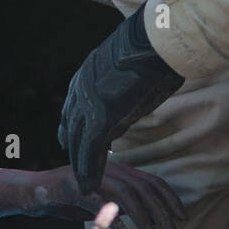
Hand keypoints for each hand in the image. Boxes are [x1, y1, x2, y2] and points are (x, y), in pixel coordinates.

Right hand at [31, 163, 186, 228]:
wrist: (35, 192)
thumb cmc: (72, 199)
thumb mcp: (103, 203)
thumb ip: (124, 206)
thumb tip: (151, 218)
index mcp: (119, 171)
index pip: (153, 181)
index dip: (170, 199)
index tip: (182, 217)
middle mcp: (109, 170)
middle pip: (144, 187)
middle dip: (162, 211)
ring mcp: (92, 177)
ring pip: (126, 193)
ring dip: (143, 216)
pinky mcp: (74, 187)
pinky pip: (98, 201)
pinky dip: (112, 216)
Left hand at [58, 7, 183, 194]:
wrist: (157, 41)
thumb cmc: (156, 44)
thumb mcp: (133, 61)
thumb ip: (126, 77)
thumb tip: (137, 81)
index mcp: (88, 72)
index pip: (75, 105)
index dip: (76, 124)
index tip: (77, 137)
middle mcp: (81, 89)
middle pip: (71, 125)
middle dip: (73, 146)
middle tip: (76, 164)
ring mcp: (89, 106)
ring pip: (78, 144)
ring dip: (81, 166)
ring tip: (84, 185)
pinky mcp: (100, 122)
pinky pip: (90, 153)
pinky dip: (89, 172)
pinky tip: (89, 187)